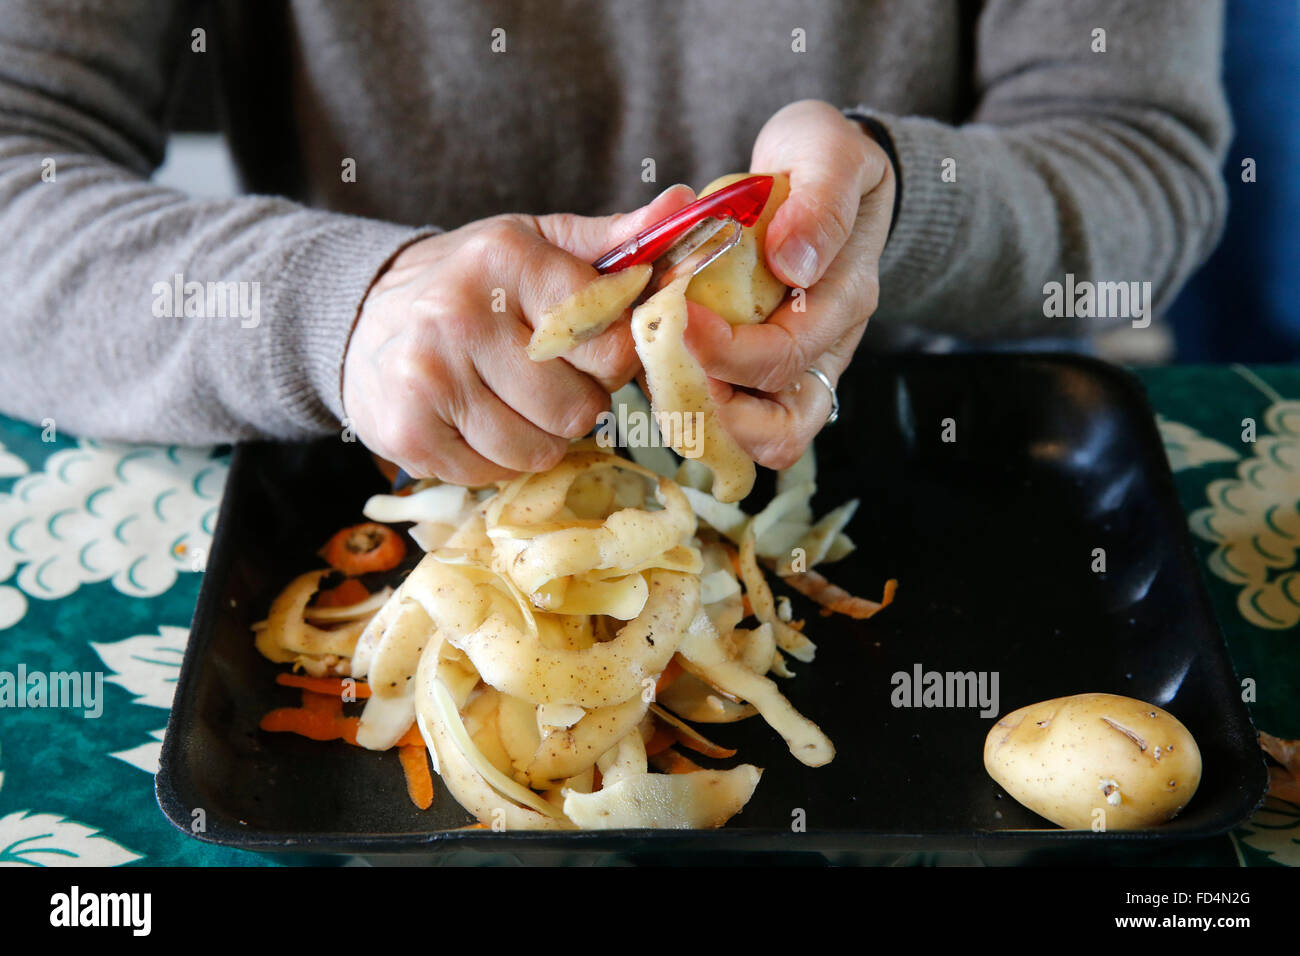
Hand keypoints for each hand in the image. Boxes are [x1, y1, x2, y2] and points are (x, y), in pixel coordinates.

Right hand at [342, 186, 695, 483]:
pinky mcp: (407, 432)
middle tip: (548, 379)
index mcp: (505, 259)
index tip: (594, 350)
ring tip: (512, 401)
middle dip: (579, 402)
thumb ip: (613, 240)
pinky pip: (494, 473)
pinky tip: (476, 422)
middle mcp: (461, 313)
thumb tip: (685, 204)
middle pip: (579, 406)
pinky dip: (497, 459)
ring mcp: (429, 376)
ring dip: (540, 438)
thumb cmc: (471, 283)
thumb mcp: (536, 244)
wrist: (360, 317)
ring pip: (540, 449)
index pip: (607, 338)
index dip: (615, 358)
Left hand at [684, 99, 894, 468]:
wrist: (823, 169)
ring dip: (700, 417)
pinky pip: (732, 414)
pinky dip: (693, 401)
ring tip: (658, 366)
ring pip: (756, 439)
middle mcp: (823, 348)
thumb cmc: (826, 159)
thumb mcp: (831, 152)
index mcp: (843, 301)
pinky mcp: (761, 367)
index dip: (726, 352)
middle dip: (712, 410)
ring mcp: (793, 365)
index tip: (681, 317)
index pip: (785, 358)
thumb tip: (794, 263)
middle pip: (780, 432)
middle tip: (663, 362)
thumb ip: (821, 202)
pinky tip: (661, 360)